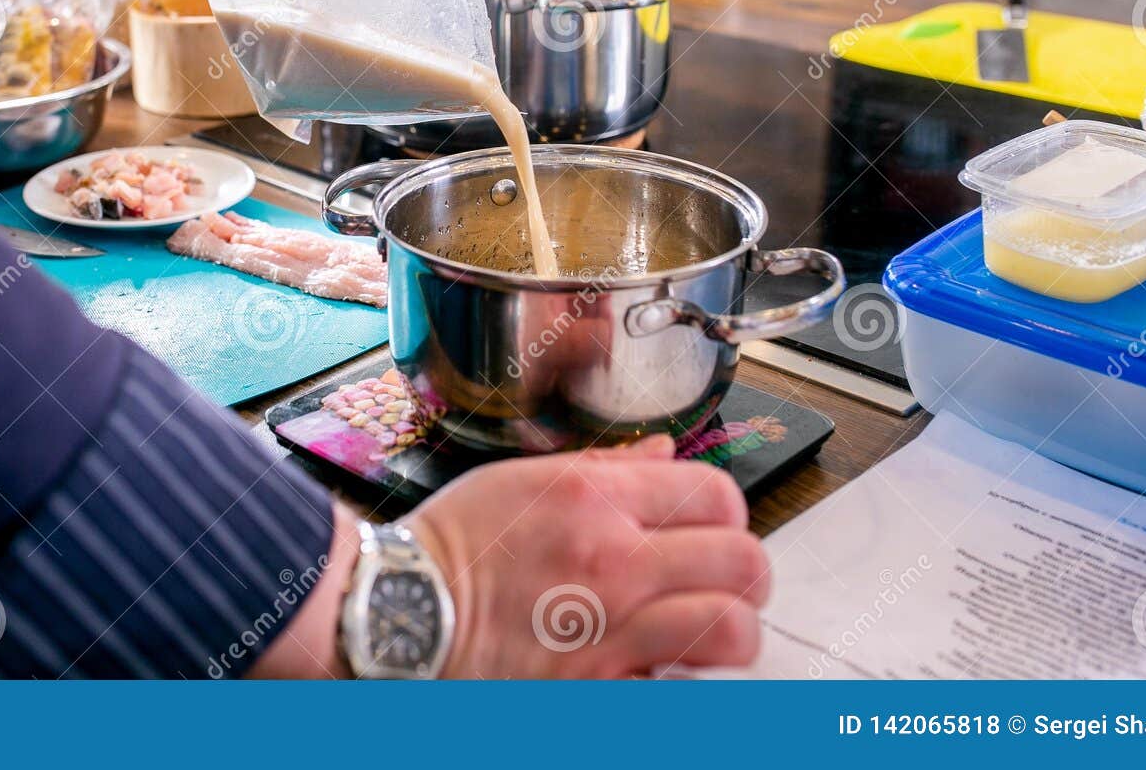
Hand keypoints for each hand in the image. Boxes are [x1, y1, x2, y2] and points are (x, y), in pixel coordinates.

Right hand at [408, 435, 768, 677]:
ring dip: (730, 630)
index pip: (718, 495)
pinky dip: (684, 681)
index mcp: (597, 498)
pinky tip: (667, 670)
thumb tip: (664, 454)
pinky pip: (679, 688)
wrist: (400, 612)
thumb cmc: (453, 544)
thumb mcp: (524, 476)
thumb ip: (608, 466)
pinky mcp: (598, 689)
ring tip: (707, 630)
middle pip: (742, 562)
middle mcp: (614, 560)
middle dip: (745, 572)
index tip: (712, 527)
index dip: (727, 512)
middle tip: (726, 581)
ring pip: (731, 629)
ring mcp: (610, 630)